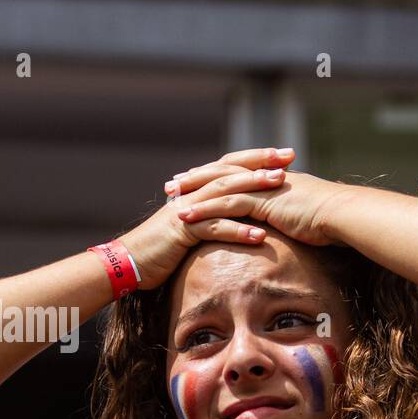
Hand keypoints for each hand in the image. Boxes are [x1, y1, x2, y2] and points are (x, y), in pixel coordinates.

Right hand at [119, 147, 293, 289]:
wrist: (128, 263)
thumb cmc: (159, 251)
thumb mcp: (188, 231)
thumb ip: (209, 220)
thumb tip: (234, 221)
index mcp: (195, 192)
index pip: (228, 169)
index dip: (255, 160)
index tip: (284, 156)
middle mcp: (191, 194)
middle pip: (230, 172)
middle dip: (261, 163)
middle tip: (289, 157)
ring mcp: (186, 210)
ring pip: (224, 194)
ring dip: (254, 188)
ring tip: (281, 184)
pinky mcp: (182, 231)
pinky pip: (213, 228)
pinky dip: (236, 230)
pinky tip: (259, 235)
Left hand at [172, 157, 348, 247]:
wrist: (345, 216)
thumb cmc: (331, 220)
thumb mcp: (304, 213)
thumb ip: (288, 214)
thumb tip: (283, 224)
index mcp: (272, 178)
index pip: (237, 172)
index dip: (214, 175)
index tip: (193, 180)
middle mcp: (264, 178)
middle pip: (222, 173)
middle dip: (196, 178)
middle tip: (172, 184)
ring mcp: (263, 187)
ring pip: (219, 187)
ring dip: (193, 193)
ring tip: (171, 201)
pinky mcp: (263, 201)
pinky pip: (227, 204)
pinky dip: (204, 210)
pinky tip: (186, 217)